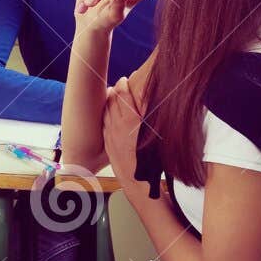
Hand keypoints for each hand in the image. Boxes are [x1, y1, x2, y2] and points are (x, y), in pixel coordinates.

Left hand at [102, 76, 145, 190]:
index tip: (126, 78)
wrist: (137, 181)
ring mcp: (110, 134)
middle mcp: (118, 126)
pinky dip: (105, 114)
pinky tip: (107, 111)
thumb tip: (156, 104)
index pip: (124, 97)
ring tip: (112, 92)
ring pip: (106, 111)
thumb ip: (153, 118)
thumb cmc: (152, 160)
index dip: (124, 86)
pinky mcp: (107, 142)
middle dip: (117, 90)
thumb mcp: (157, 136)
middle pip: (114, 102)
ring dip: (109, 101)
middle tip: (121, 82)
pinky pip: (103, 123)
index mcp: (132, 122)